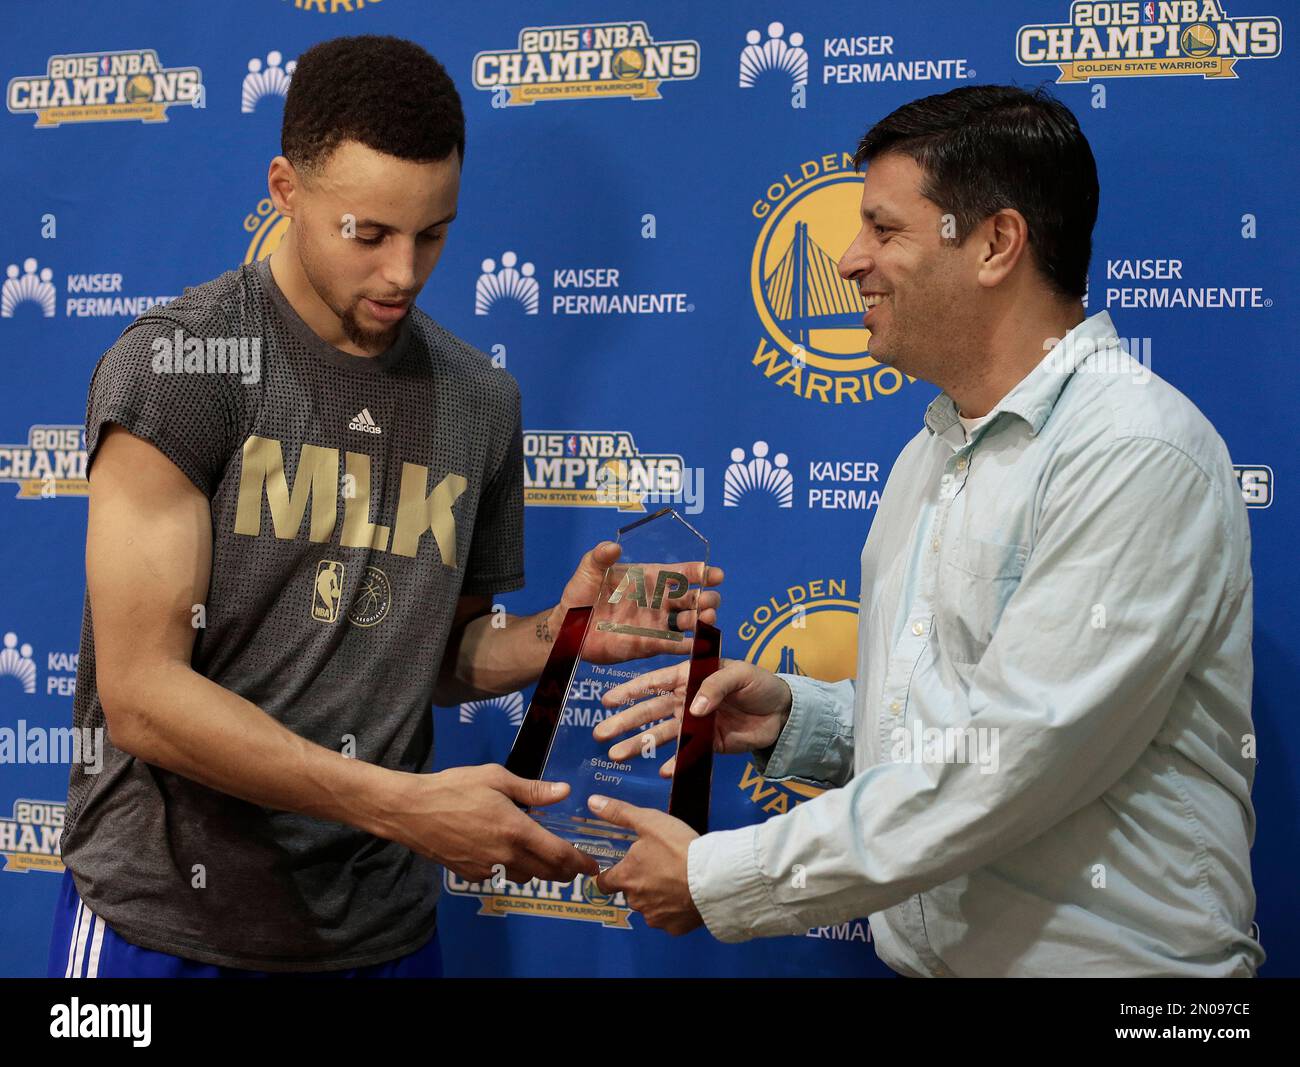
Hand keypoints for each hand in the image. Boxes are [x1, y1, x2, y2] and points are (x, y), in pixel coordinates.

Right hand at [387, 764, 599, 883]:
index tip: (592, 867)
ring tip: (541, 856)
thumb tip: (564, 791)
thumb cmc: (453, 787)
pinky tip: (505, 853)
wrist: (411, 811)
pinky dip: (510, 868)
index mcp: (515, 830)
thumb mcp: (495, 778)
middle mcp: (504, 856)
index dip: (579, 862)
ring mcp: (486, 869)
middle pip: (545, 872)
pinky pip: (499, 876)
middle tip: (575, 866)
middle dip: (564, 872)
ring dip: (538, 870)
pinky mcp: (469, 875)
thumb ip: (532, 789)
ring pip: (524, 876)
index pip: (558, 854)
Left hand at [546, 542, 723, 664]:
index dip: (699, 572)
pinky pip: (675, 646)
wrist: (567, 629)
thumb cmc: (578, 596)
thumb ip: (599, 557)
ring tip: (706, 618)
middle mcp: (657, 601)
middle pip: (691, 598)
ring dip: (702, 619)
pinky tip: (700, 644)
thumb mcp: (587, 571)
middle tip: (709, 600)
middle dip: (706, 598)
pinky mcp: (650, 645)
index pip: (680, 573)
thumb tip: (612, 546)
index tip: (714, 573)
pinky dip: (689, 646)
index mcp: (648, 579)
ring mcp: (656, 624)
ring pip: (688, 621)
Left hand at [590, 796, 702, 934]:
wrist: (713, 876)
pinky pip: (669, 919)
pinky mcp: (674, 928)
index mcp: (625, 877)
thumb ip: (619, 813)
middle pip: (629, 893)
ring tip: (676, 880)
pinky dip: (674, 910)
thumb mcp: (649, 822)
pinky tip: (687, 896)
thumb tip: (592, 801)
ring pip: (649, 907)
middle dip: (639, 883)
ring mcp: (655, 917)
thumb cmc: (678, 847)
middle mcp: (635, 901)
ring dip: (656, 897)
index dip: (609, 875)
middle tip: (659, 867)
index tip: (620, 868)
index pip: (603, 883)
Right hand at [593, 658, 793, 774]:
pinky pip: (685, 754)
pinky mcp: (707, 744)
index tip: (607, 700)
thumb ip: (714, 687)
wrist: (783, 712)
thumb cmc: (759, 683)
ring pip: (661, 734)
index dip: (630, 691)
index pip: (654, 682)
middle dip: (624, 722)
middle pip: (650, 711)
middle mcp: (686, 700)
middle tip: (600, 734)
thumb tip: (692, 708)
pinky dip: (673, 762)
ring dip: (639, 744)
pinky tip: (661, 771)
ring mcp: (694, 724)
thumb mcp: (738, 674)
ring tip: (617, 755)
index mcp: (690, 676)